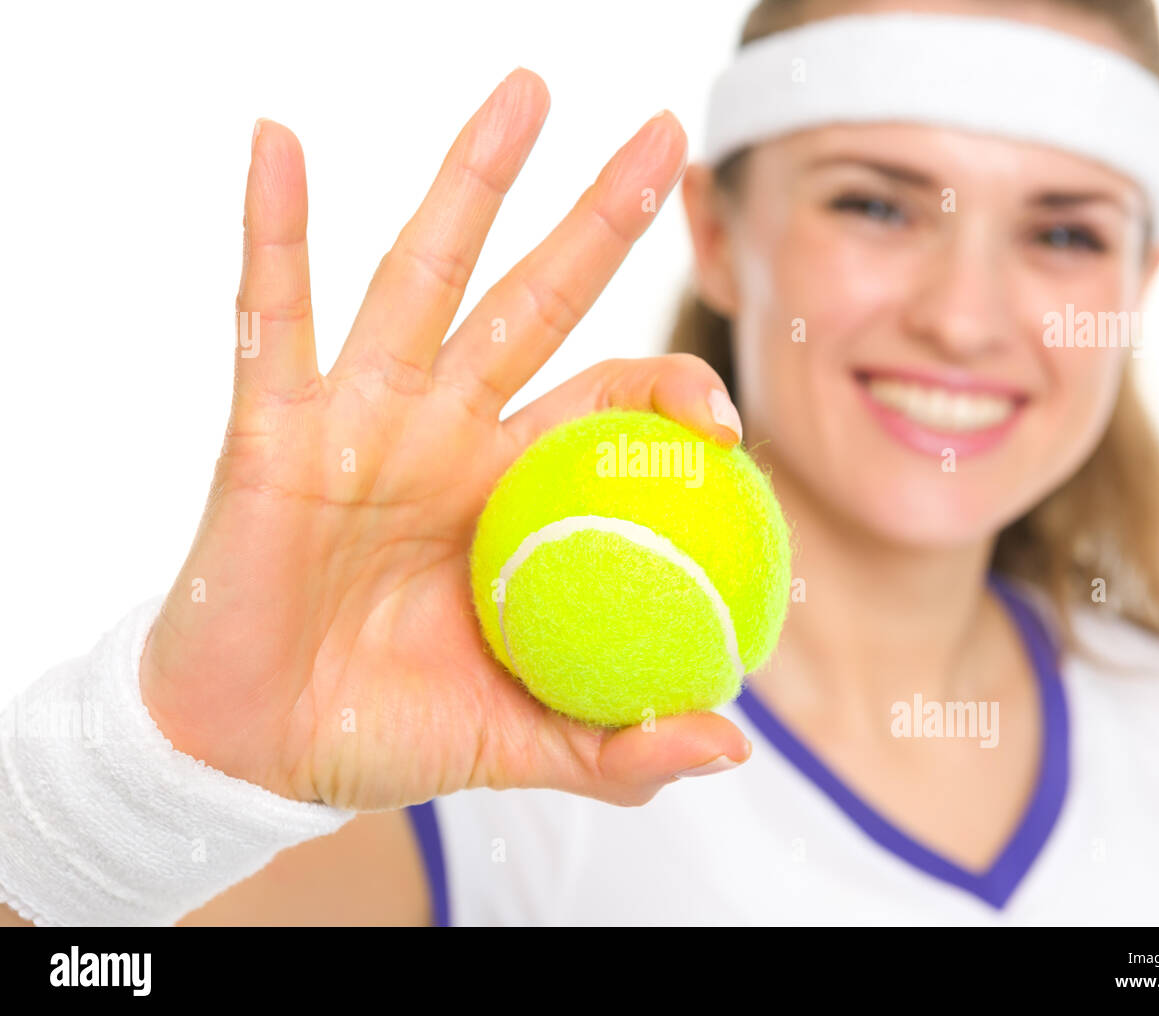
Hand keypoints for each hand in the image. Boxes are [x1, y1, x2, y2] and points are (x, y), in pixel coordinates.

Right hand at [138, 68, 750, 810]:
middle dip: (599, 221)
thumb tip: (731, 745)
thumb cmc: (387, 729)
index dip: (670, 391)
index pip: (606, 403)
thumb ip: (618, 743)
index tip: (727, 421)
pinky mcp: (270, 428)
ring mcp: (359, 418)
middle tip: (664, 134)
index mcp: (511, 492)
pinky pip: (270, 319)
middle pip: (536, 304)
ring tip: (526, 91)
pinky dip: (272, 235)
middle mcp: (444, 432)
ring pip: (424, 280)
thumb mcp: (520, 742)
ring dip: (471, 184)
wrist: (255, 753)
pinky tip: (280, 145)